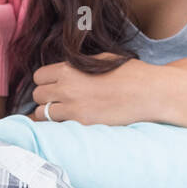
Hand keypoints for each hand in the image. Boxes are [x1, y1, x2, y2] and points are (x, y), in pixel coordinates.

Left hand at [31, 55, 162, 125]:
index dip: (45, 81)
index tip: (53, 86)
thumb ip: (78, 65)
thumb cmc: (130, 74)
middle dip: (45, 98)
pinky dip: (60, 126)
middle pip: (37, 95)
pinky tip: (71, 122)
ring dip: (48, 114)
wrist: (149, 92)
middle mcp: (67, 87)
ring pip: (41, 114)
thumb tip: (63, 70)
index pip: (39, 76)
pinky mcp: (82, 123)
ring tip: (62, 114)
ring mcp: (73, 107)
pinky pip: (57, 127)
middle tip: (57, 101)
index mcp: (70, 68)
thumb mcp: (100, 60)